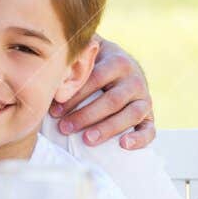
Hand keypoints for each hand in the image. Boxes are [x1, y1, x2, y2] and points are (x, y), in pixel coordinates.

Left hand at [51, 35, 154, 149]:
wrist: (123, 64)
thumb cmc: (94, 62)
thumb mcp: (87, 53)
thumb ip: (73, 55)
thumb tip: (47, 60)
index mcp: (118, 62)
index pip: (96, 79)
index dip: (75, 96)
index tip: (54, 110)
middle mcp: (135, 79)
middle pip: (112, 100)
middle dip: (86, 115)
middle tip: (64, 128)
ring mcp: (144, 98)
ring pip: (131, 114)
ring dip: (108, 128)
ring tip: (87, 140)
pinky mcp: (149, 115)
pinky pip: (150, 129)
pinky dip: (140, 139)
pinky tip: (124, 145)